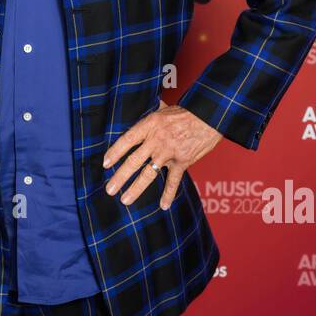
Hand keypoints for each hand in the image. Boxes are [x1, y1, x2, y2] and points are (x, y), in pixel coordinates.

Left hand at [102, 101, 222, 209]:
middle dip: (120, 177)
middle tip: (109, 190)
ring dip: (136, 189)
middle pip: (134, 161)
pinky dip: (168, 194)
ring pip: (149, 174)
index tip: (105, 164)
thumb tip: (135, 115)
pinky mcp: (183, 161)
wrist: (210, 117)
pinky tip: (163, 206)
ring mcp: (169, 152)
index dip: (115, 152)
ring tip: (125, 200)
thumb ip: (149, 118)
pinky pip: (174, 181)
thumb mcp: (163, 110)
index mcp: (150, 125)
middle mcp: (157, 140)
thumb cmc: (186, 112)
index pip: (127, 140)